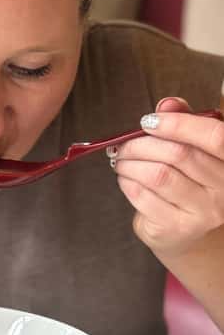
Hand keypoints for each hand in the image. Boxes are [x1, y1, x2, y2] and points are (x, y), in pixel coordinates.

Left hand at [112, 97, 223, 257]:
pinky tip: (126, 178)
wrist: (184, 229)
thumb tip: (167, 104)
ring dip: (130, 163)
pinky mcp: (176, 227)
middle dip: (143, 144)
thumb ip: (185, 122)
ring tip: (120, 160)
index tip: (149, 121)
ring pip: (158, 175)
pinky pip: (143, 196)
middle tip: (124, 144)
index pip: (215, 137)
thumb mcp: (194, 148)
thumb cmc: (190, 181)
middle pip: (179, 154)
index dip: (180, 124)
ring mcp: (204, 213)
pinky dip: (126, 182)